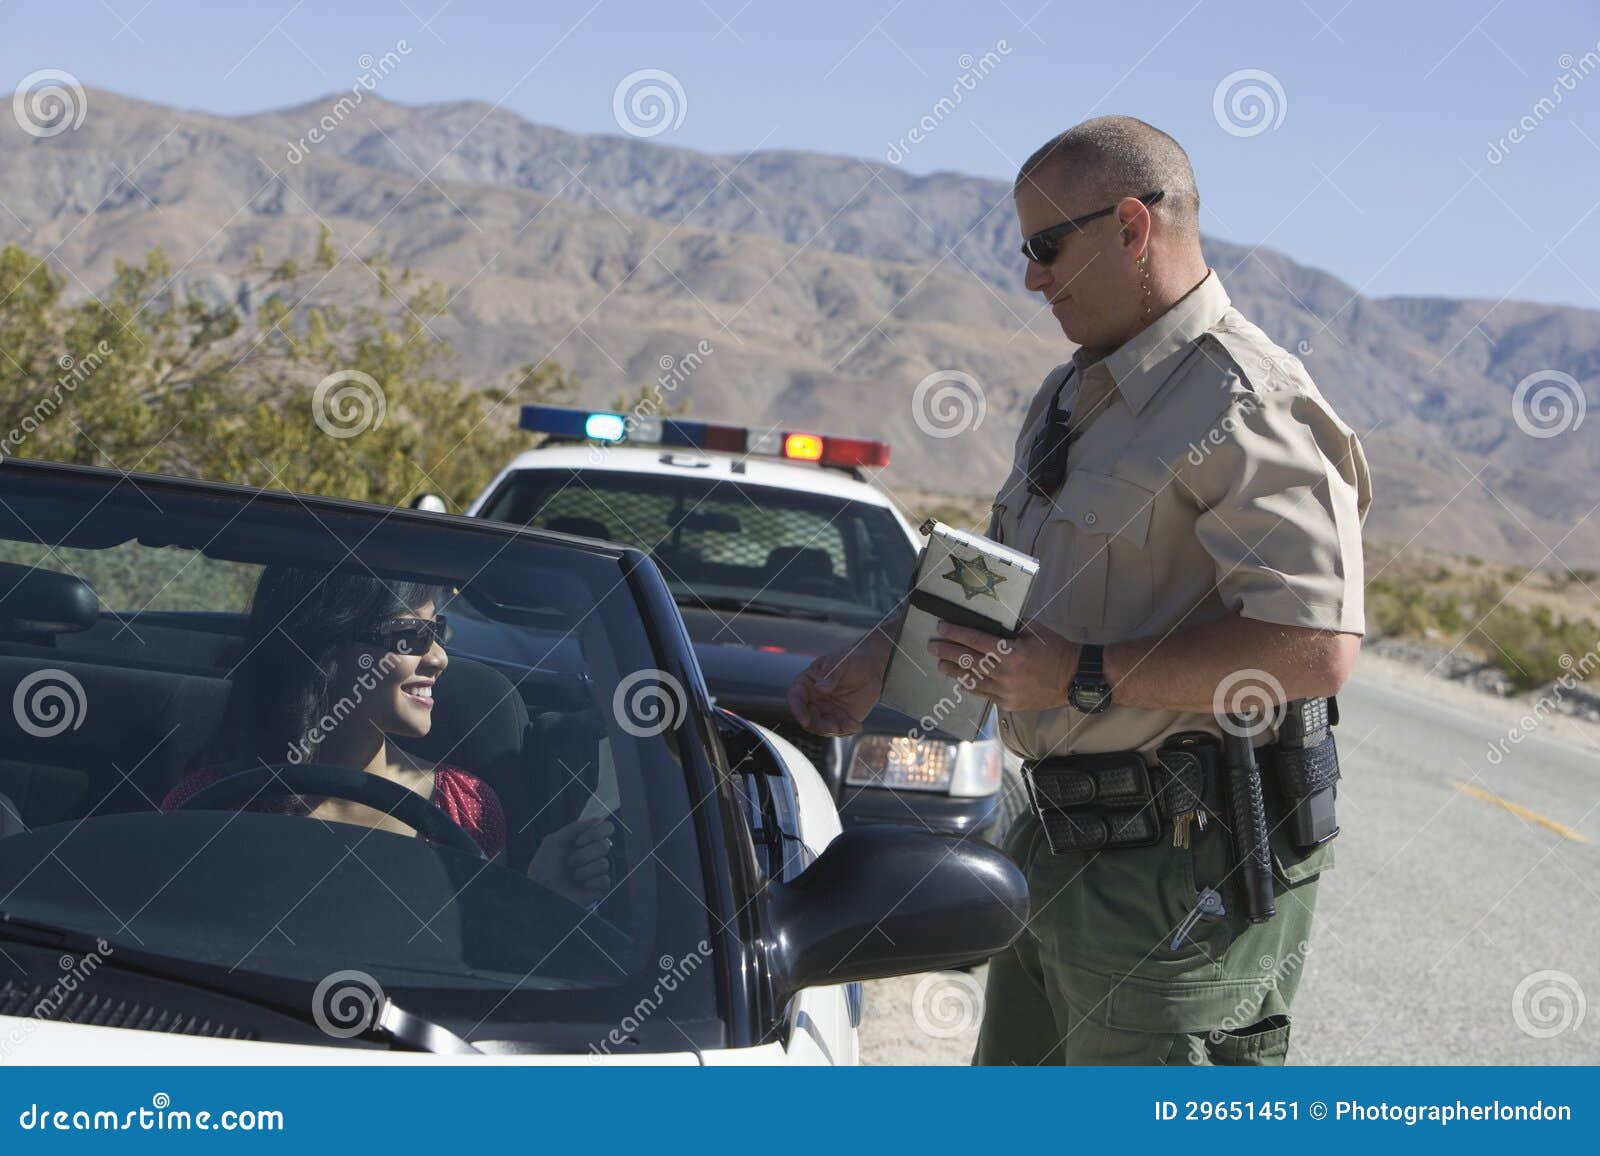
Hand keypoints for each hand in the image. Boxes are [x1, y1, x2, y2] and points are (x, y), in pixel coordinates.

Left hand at [528, 817, 613, 905]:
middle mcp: (593, 854)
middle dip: (584, 855)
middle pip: (605, 845)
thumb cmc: (543, 867)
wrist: (541, 891)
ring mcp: (597, 871)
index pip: (606, 828)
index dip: (596, 833)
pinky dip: (591, 883)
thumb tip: (596, 819)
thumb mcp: (553, 841)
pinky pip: (605, 880)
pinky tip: (582, 885)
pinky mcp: (600, 887)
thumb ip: (574, 827)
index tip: (578, 842)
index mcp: (585, 841)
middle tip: (570, 862)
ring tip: (573, 875)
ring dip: (584, 870)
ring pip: (604, 863)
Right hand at [786, 632, 890, 735]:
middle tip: (832, 726)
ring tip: (846, 725)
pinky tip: (856, 724)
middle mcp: (813, 700)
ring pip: (822, 728)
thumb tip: (820, 688)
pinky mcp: (841, 719)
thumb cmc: (850, 660)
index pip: (795, 698)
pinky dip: (847, 730)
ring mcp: (827, 711)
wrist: (871, 668)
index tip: (805, 720)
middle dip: (817, 725)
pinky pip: (841, 730)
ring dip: (832, 730)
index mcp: (806, 683)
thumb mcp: (840, 661)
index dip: (797, 710)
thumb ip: (830, 675)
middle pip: (807, 718)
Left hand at [927, 619, 1079, 711]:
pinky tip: (961, 680)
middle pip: (968, 661)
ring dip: (954, 671)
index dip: (955, 633)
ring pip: (972, 680)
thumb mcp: (1035, 629)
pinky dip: (970, 685)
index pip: (975, 640)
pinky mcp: (1008, 704)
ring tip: (940, 663)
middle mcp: (1004, 673)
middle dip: (947, 651)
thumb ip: (1011, 625)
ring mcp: (1005, 692)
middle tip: (932, 646)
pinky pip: (983, 694)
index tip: (941, 627)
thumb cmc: (1056, 650)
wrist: (1074, 678)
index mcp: (1011, 652)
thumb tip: (990, 617)